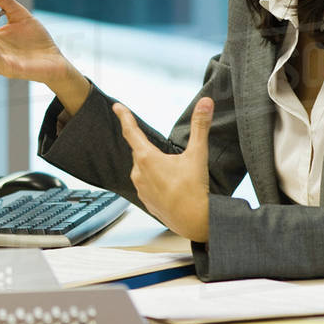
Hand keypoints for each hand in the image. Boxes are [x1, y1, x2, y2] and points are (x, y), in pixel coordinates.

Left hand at [116, 98, 212, 242]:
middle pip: (140, 151)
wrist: (195, 221)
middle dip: (150, 148)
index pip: (131, 131)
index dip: (125, 117)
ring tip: (173, 173)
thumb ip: (200, 126)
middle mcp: (138, 173)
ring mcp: (140, 188)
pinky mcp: (145, 201)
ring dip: (153, 166)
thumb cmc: (194, 189)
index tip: (117, 107)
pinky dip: (155, 181)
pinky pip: (146, 184)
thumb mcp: (197, 154)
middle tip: (167, 154)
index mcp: (147, 158)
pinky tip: (169, 186)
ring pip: (143, 169)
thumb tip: (205, 102)